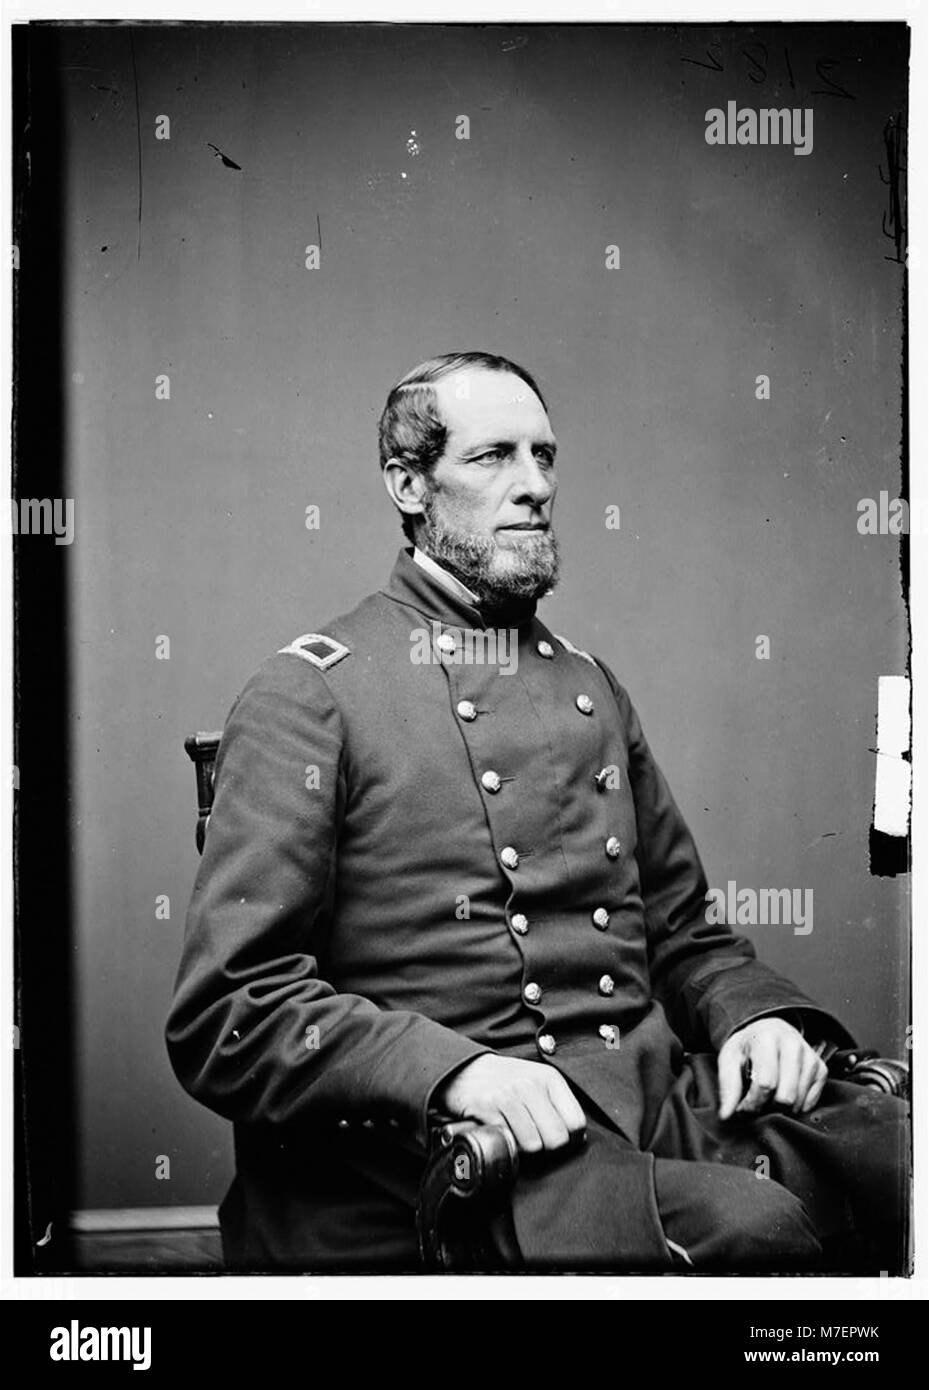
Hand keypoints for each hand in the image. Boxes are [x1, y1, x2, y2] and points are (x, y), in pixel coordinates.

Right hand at [435, 1054, 586, 1154]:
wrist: (466, 1069)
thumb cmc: (506, 1080)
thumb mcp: (538, 1081)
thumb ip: (559, 1105)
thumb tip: (577, 1138)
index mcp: (550, 1079)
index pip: (576, 1123)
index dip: (570, 1139)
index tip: (557, 1138)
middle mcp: (531, 1085)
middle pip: (556, 1139)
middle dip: (547, 1147)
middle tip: (535, 1139)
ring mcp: (509, 1095)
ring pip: (533, 1145)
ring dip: (523, 1148)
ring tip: (516, 1134)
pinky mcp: (488, 1108)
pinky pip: (507, 1141)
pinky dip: (505, 1143)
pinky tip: (501, 1130)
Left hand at [717, 1018, 827, 1120]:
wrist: (769, 1030)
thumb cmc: (748, 1047)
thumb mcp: (729, 1059)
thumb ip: (728, 1087)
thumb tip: (726, 1115)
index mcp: (767, 1038)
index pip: (765, 1084)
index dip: (752, 1103)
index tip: (743, 1107)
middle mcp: (793, 1044)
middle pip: (786, 1096)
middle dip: (768, 1107)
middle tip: (757, 1102)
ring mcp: (810, 1056)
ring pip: (799, 1101)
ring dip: (782, 1108)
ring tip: (769, 1097)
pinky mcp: (821, 1068)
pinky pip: (811, 1101)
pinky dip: (797, 1105)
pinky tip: (784, 1094)